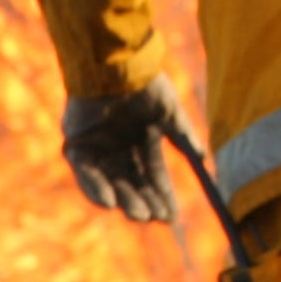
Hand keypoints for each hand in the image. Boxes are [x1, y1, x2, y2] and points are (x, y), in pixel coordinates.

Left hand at [60, 75, 201, 224]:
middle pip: (132, 182)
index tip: (171, 216)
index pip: (152, 173)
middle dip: (144, 201)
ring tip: (140, 215)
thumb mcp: (170, 113)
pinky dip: (96, 188)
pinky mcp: (76, 145)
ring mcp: (96, 147)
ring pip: (110, 182)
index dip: (161, 194)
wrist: (116, 63)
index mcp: (140, 138)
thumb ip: (184, 136)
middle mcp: (118, 146)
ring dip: (124, 199)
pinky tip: (112, 202)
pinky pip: (85, 173)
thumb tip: (203, 159)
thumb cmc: (144, 83)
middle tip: (156, 218)